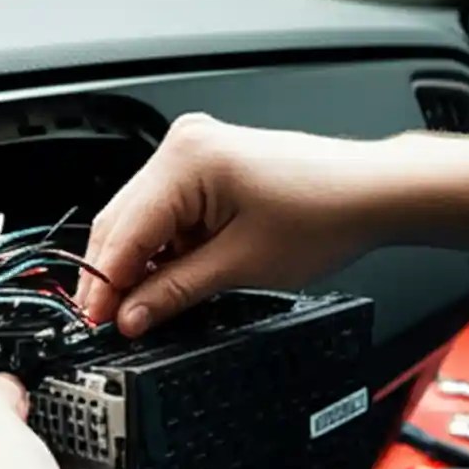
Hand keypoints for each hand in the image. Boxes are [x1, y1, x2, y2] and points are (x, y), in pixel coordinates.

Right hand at [77, 112, 398, 335]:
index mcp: (186, 158)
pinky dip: (162, 248)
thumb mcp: (240, 266)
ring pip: (141, 220)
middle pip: (123, 221)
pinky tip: (164, 279)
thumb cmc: (325, 213)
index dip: (105, 284)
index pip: (123, 231)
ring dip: (138, 264)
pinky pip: (166, 213)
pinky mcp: (207, 167)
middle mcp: (183, 146)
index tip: (96, 321)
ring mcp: (194, 153)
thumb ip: (174, 291)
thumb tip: (131, 316)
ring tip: (140, 308)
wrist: (371, 193)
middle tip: (110, 322)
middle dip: (115, 275)